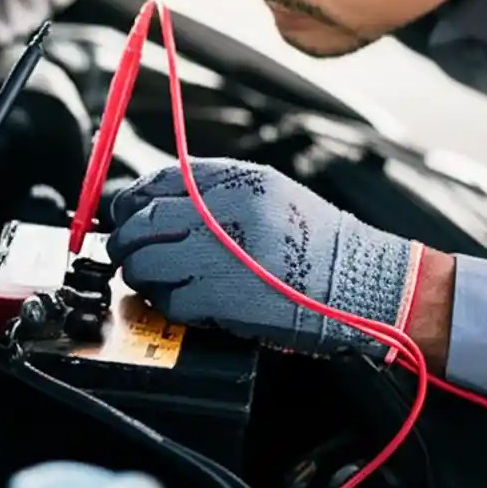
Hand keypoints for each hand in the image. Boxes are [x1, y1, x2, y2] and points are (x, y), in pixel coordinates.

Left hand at [107, 158, 422, 357]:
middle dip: (125, 244)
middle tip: (127, 256)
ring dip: (143, 278)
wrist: (364, 285)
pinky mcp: (221, 297)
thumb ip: (214, 192)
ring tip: (158, 283)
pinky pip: (170, 302)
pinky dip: (171, 306)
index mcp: (235, 180)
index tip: (122, 217)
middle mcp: (224, 209)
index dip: (129, 203)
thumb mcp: (270, 195)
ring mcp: (220, 254)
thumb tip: (154, 204)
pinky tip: (190, 305)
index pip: (155, 182)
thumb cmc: (319, 244)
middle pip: (140, 223)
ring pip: (145, 264)